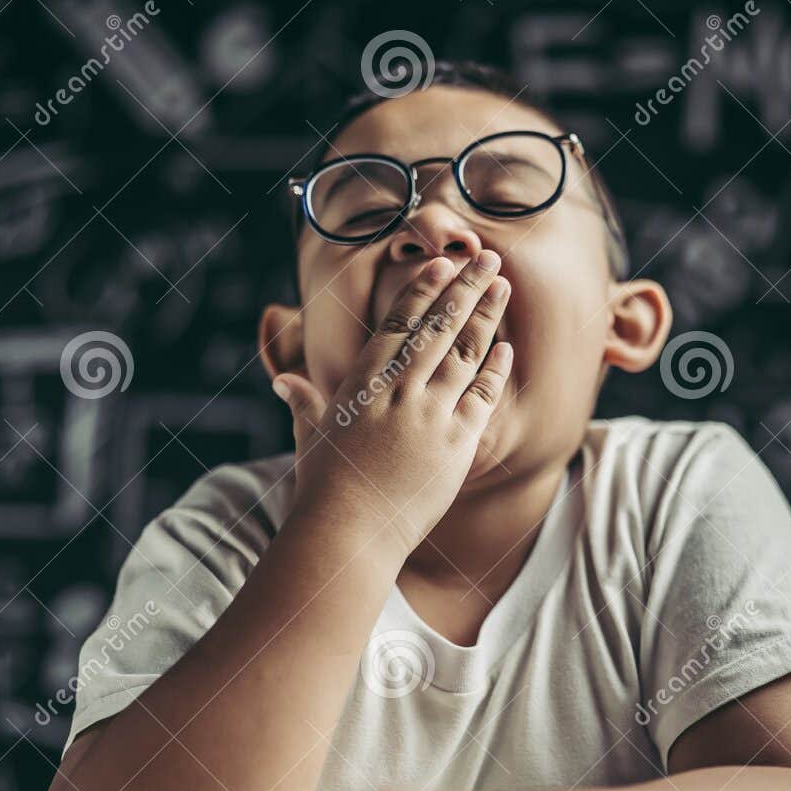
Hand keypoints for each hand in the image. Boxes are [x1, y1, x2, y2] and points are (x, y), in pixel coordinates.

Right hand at [272, 252, 512, 552]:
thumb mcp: (311, 437)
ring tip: (504, 286)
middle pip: (440, 326)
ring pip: (466, 352)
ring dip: (487, 315)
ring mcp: (430, 414)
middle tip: (488, 258)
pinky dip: (495, 369)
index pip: (398, 323)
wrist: (350, 532)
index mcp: (363, 382)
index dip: (423, 290)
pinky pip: (482, 396)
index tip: (442, 264)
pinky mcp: (456, 443)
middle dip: (466, 286)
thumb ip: (304, 403)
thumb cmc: (324, 489)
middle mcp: (399, 390)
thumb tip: (284, 382)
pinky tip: (506, 347)